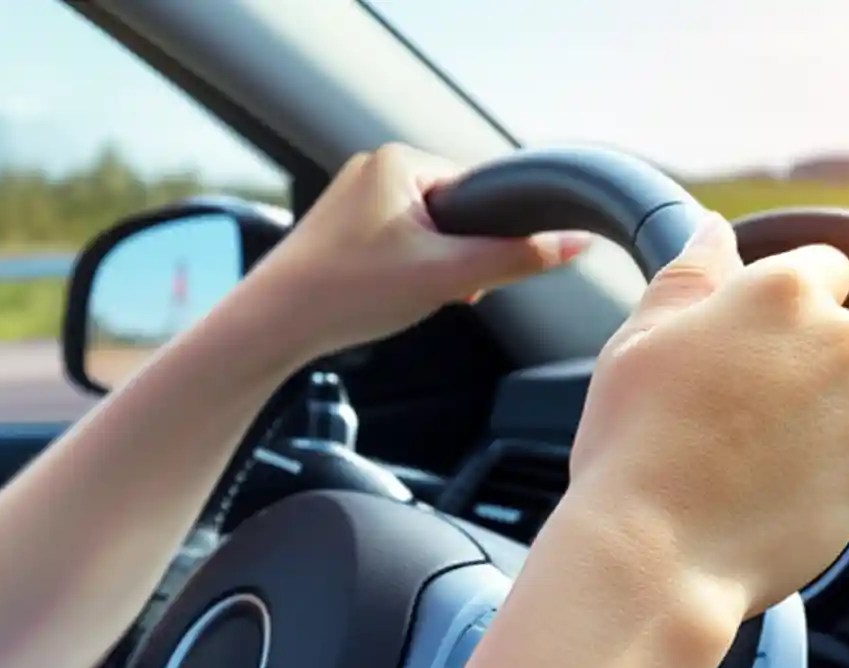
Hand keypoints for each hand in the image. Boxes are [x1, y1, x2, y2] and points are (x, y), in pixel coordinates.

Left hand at [240, 143, 589, 357]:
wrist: (274, 326)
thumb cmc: (349, 292)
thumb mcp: (449, 275)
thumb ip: (518, 258)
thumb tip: (575, 244)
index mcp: (399, 160)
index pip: (479, 189)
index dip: (490, 235)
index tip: (475, 271)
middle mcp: (374, 169)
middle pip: (456, 213)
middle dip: (459, 257)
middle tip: (442, 289)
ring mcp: (355, 199)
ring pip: (428, 233)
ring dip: (435, 269)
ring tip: (407, 294)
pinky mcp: (343, 229)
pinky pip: (399, 244)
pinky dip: (407, 272)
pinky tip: (389, 296)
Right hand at [567, 213, 848, 616]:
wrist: (656, 553)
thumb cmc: (634, 442)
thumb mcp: (640, 339)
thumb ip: (690, 275)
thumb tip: (715, 231)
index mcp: (782, 293)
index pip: (822, 267)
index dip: (786, 300)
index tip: (752, 337)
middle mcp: (842, 339)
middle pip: (836, 334)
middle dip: (797, 360)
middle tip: (731, 406)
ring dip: (816, 413)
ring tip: (746, 455)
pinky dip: (831, 465)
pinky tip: (773, 486)